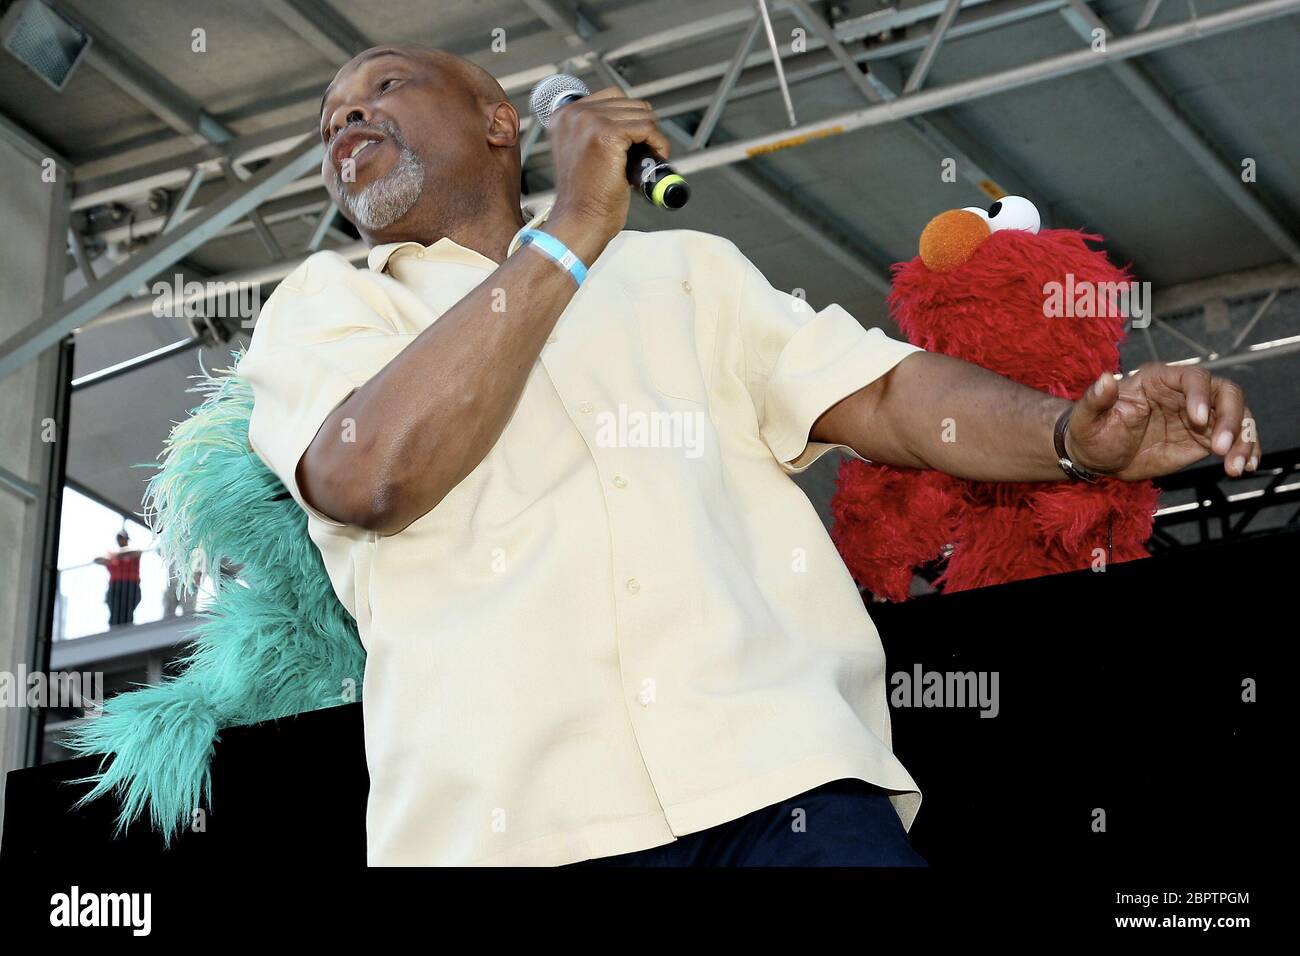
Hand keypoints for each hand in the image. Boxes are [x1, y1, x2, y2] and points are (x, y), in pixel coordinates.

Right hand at [544, 87, 671, 259]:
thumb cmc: (586, 197)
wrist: (581, 221)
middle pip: (629, 103)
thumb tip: (634, 117)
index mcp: (564, 115)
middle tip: (643, 155)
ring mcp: (589, 122)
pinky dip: (658, 143)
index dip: (630, 119)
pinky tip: (655, 158)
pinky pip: (648, 127)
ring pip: (642, 114)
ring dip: (652, 136)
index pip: (612, 97)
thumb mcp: (583, 153)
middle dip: (643, 128)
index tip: (635, 143)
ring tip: (646, 160)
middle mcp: (573, 114)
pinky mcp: (607, 134)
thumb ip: (597, 131)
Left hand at [1065, 363, 1261, 480]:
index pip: (1192, 377)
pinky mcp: (1204, 438)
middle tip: (1219, 447)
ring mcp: (1198, 415)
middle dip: (1230, 418)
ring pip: (1236, 416)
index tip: (1198, 421)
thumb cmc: (1090, 431)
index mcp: (1158, 379)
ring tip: (1235, 466)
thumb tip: (1105, 379)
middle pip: (1224, 392)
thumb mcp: (1086, 418)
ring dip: (1243, 439)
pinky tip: (1244, 467)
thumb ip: (1095, 399)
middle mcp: (1184, 393)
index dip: (1200, 395)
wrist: (1098, 456)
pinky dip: (1245, 451)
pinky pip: (1234, 439)